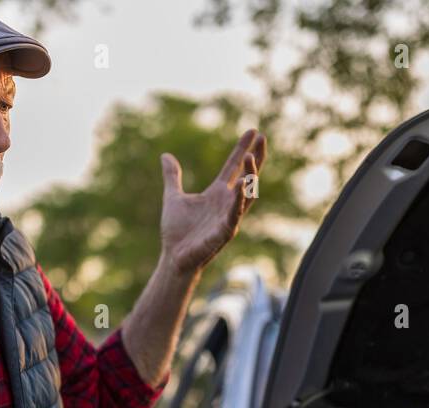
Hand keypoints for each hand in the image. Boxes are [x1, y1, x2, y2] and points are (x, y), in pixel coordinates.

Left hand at [158, 128, 266, 276]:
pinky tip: (243, 188)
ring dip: (250, 177)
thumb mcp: (173, 197)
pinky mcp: (225, 231)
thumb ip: (172, 177)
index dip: (242, 148)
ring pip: (245, 194)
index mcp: (217, 193)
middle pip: (247, 176)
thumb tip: (166, 156)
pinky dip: (240, 202)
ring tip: (252, 159)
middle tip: (263, 138)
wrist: (174, 257)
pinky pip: (235, 214)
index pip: (233, 166)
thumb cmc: (177, 231)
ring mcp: (228, 217)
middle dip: (255, 158)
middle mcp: (227, 203)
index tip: (253, 130)